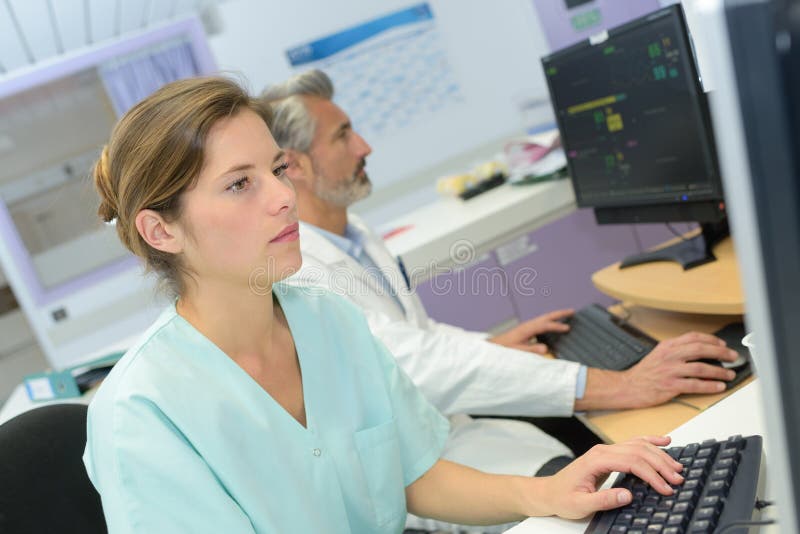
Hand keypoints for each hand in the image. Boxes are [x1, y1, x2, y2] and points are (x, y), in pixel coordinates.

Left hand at [488, 309, 573, 352]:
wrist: (494, 346)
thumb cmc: (505, 349)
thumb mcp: (518, 351)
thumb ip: (531, 350)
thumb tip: (546, 349)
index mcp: (527, 329)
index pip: (545, 325)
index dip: (557, 326)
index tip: (568, 328)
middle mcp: (528, 325)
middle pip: (546, 317)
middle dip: (560, 314)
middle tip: (573, 311)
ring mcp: (527, 326)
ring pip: (544, 318)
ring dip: (555, 316)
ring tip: (567, 314)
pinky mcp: (526, 329)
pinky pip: (541, 323)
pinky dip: (550, 321)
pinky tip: (554, 325)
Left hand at [538, 436, 683, 518]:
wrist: (549, 492)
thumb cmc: (563, 497)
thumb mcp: (581, 504)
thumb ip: (603, 500)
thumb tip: (628, 495)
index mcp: (596, 459)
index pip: (631, 461)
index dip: (651, 475)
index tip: (666, 488)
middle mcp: (602, 450)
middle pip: (638, 451)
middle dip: (660, 464)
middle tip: (678, 479)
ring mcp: (606, 450)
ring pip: (638, 446)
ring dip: (659, 455)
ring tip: (677, 467)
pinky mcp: (609, 454)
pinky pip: (633, 444)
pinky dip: (650, 442)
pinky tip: (664, 441)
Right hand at [620, 331, 739, 407]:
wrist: (628, 387)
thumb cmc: (644, 373)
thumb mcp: (659, 355)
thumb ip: (677, 352)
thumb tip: (702, 354)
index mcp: (667, 346)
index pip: (693, 337)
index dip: (711, 339)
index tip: (722, 344)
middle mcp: (669, 356)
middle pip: (700, 349)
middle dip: (720, 352)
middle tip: (732, 356)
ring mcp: (669, 370)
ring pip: (700, 367)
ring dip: (719, 371)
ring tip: (729, 374)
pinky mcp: (670, 386)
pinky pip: (694, 385)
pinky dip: (709, 385)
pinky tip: (718, 386)